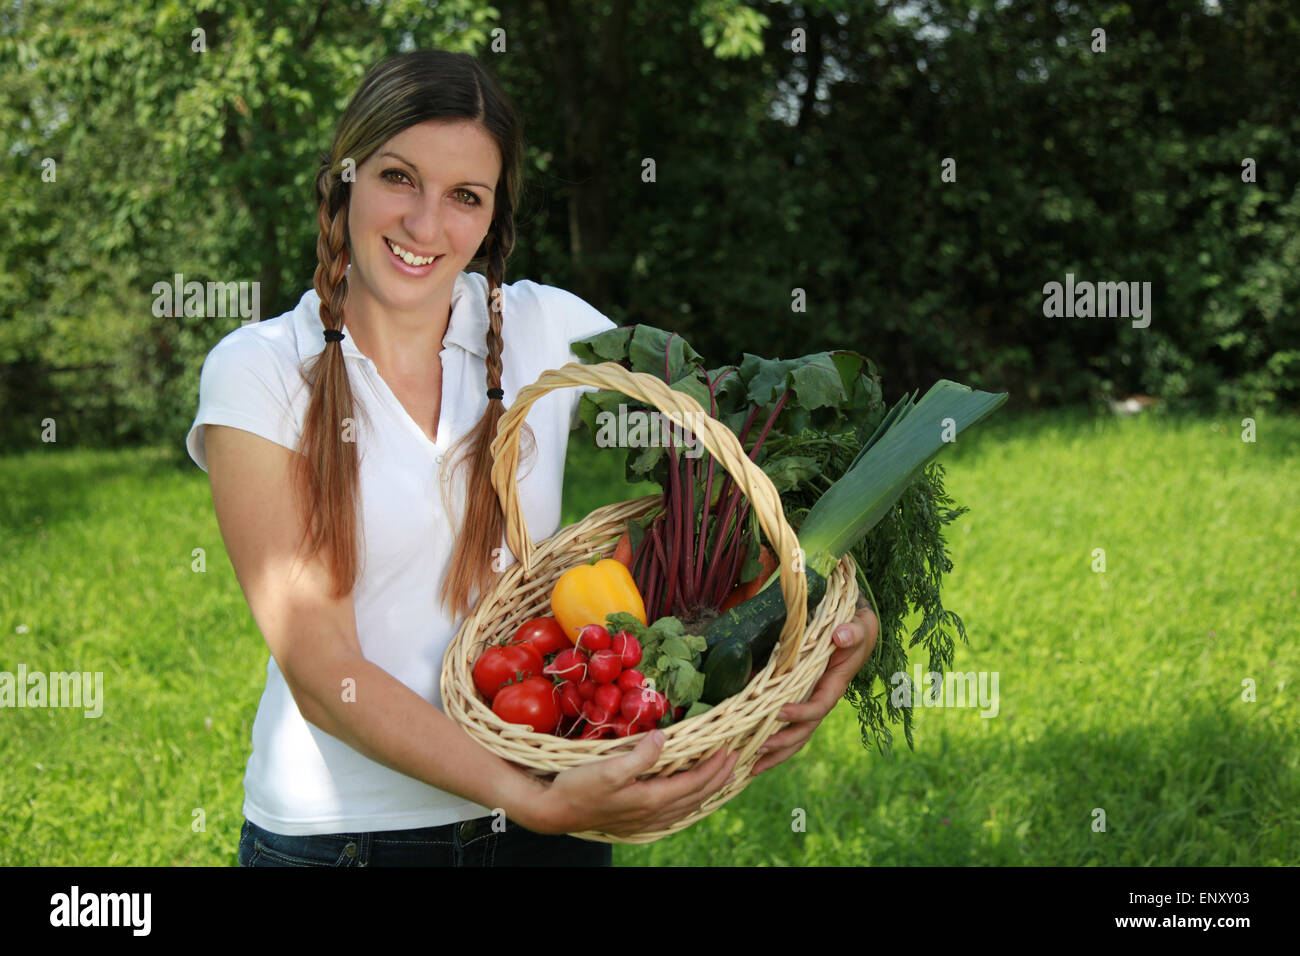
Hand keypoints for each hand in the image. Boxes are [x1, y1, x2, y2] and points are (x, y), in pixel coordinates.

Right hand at [528, 732, 739, 837]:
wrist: (554, 811)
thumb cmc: (578, 786)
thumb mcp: (608, 768)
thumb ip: (639, 756)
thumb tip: (663, 738)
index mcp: (651, 798)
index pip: (695, 782)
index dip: (715, 766)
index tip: (731, 749)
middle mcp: (653, 812)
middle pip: (696, 796)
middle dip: (719, 777)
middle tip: (735, 759)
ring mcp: (644, 819)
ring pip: (687, 806)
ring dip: (707, 790)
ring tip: (720, 777)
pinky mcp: (634, 819)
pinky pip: (673, 812)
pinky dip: (689, 802)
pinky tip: (687, 797)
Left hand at [750, 595, 878, 775]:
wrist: (851, 630)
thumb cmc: (856, 629)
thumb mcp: (860, 627)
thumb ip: (854, 632)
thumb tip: (841, 636)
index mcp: (834, 686)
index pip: (819, 706)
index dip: (801, 713)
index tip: (780, 712)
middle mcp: (820, 699)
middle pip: (804, 731)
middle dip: (783, 743)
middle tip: (758, 750)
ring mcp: (808, 701)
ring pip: (794, 733)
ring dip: (775, 751)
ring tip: (751, 765)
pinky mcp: (796, 698)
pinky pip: (783, 722)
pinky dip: (768, 735)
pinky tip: (748, 748)